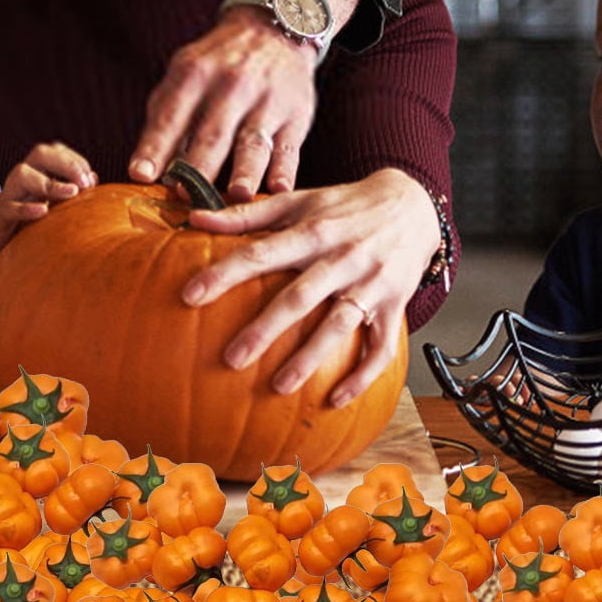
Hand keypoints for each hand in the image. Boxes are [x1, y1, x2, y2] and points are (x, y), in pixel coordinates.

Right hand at [0, 141, 96, 277]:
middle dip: (65, 163)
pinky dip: (27, 208)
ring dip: (49, 182)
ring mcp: (9, 195)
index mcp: (36, 174)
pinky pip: (10, 207)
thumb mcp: (51, 209)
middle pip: (40, 154)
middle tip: (84, 183)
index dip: (75, 160)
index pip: (55, 152)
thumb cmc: (24, 227)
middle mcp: (22, 180)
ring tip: (71, 193)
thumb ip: (69, 194)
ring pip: (22, 174)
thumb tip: (92, 179)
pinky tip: (44, 211)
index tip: (90, 179)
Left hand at [129, 0, 358, 201]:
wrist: (274, 31)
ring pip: (253, 142)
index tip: (140, 175)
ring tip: (235, 195)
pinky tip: (278, 189)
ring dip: (244, 171)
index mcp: (195, 75)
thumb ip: (165, 118)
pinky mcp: (295, 116)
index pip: (170, 116)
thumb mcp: (185, 74)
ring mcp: (266, 101)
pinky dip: (284, 170)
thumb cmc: (218, 63)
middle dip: (197, 168)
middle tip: (183, 197)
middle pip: (212, 134)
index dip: (155, 147)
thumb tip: (146, 169)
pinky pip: (288, 147)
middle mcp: (231, 86)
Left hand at [176, 168, 438, 405]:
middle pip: (299, 297)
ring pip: (339, 325)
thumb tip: (194, 220)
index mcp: (312, 231)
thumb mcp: (297, 201)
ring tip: (278, 386)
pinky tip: (336, 399)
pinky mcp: (395, 306)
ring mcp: (371, 285)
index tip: (189, 296)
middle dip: (265, 329)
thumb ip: (246, 214)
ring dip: (310, 358)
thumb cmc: (343, 206)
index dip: (225, 274)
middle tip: (231, 359)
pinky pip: (382, 346)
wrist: (412, 206)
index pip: (261, 254)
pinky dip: (363, 376)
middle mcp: (342, 258)